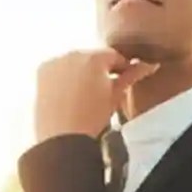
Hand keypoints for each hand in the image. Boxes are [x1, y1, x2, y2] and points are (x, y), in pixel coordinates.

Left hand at [34, 49, 158, 141]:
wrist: (62, 138)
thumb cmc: (92, 119)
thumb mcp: (115, 97)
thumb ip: (131, 76)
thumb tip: (150, 65)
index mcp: (95, 59)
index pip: (114, 56)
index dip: (122, 67)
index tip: (124, 78)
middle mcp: (73, 54)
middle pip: (93, 57)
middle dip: (99, 69)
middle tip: (104, 88)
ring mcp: (55, 61)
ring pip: (75, 61)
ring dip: (82, 71)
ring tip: (86, 93)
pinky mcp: (42, 70)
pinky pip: (59, 67)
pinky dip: (65, 75)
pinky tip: (69, 94)